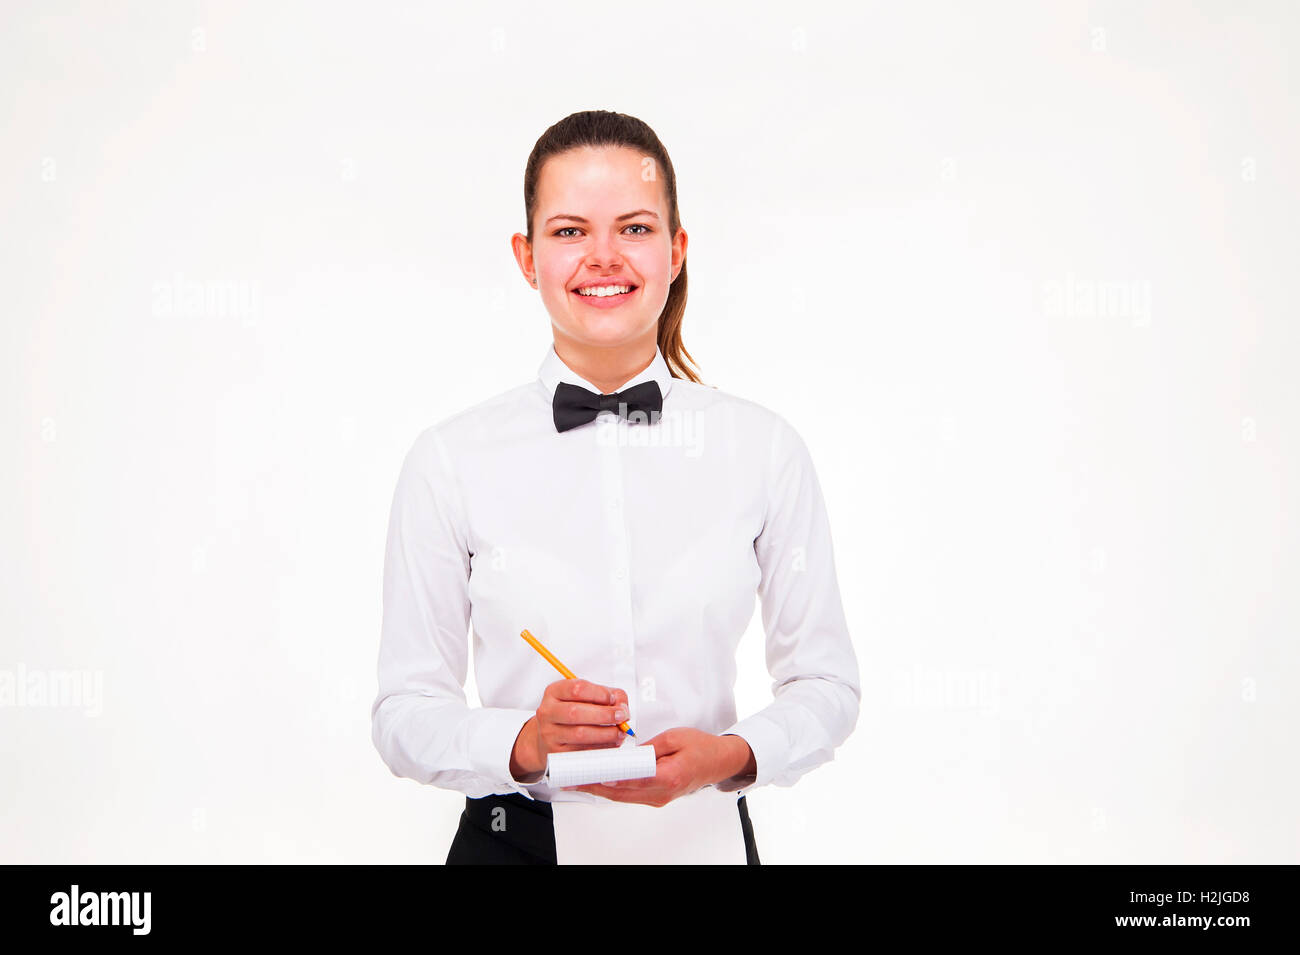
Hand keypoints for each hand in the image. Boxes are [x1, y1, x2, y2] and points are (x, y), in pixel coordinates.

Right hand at [510, 679, 628, 781]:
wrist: (548, 739)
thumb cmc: (571, 714)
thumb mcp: (585, 697)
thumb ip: (607, 695)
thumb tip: (622, 706)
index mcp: (554, 692)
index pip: (577, 688)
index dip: (600, 693)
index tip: (614, 699)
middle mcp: (548, 712)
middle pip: (576, 712)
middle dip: (605, 715)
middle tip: (622, 716)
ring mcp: (550, 734)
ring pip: (580, 734)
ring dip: (606, 734)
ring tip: (620, 732)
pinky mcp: (556, 753)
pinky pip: (582, 751)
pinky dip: (601, 748)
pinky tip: (611, 743)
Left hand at [568, 727, 752, 806]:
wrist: (719, 762)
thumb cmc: (701, 747)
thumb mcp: (674, 737)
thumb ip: (648, 748)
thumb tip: (624, 755)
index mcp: (669, 776)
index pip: (632, 779)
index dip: (608, 776)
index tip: (589, 773)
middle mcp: (662, 793)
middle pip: (622, 792)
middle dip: (594, 785)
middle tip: (572, 779)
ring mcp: (659, 799)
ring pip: (622, 797)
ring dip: (599, 789)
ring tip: (577, 781)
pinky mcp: (656, 798)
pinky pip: (629, 796)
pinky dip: (611, 789)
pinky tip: (597, 783)